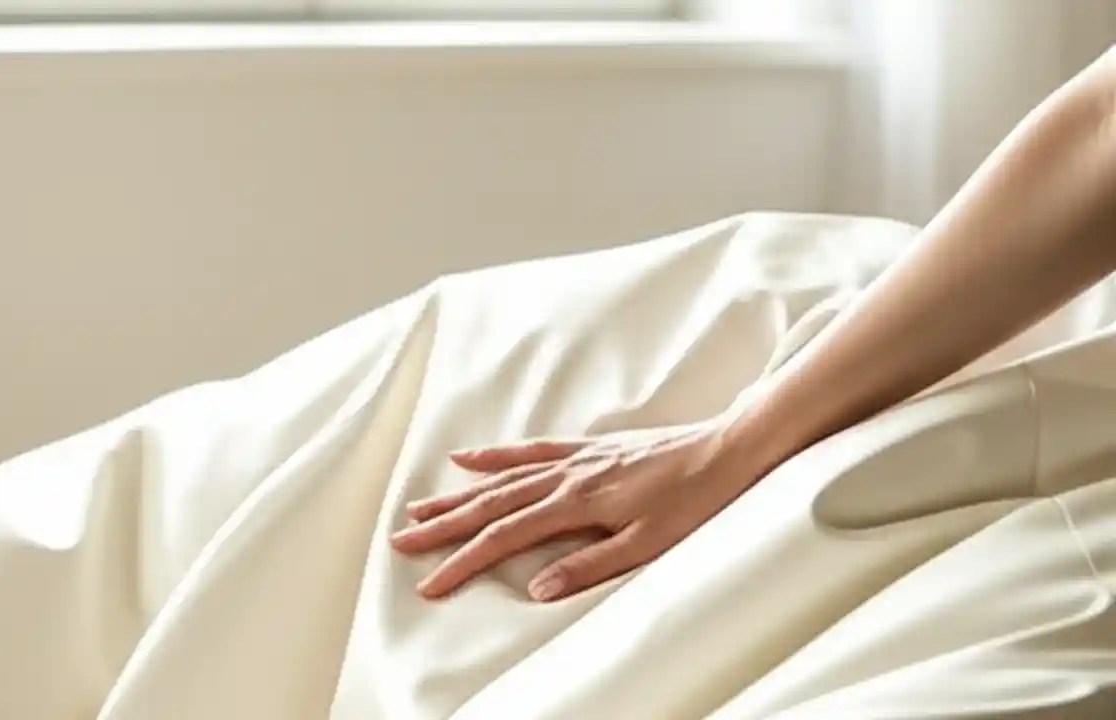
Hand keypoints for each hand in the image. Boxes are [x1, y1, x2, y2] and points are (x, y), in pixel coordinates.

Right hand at [391, 420, 759, 601]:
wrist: (725, 450)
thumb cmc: (693, 502)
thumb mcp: (647, 546)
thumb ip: (590, 567)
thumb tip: (538, 589)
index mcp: (576, 504)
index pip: (504, 538)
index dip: (463, 562)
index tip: (429, 582)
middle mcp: (565, 477)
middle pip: (490, 504)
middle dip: (444, 525)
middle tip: (402, 539)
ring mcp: (573, 459)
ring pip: (502, 478)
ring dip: (458, 493)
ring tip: (420, 505)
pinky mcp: (588, 449)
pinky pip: (530, 450)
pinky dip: (496, 454)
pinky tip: (469, 457)